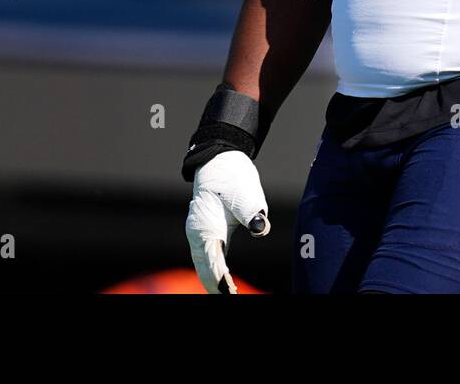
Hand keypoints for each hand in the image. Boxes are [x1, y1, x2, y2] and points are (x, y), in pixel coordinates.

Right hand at [185, 150, 269, 292]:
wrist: (220, 162)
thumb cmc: (232, 177)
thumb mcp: (246, 192)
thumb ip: (252, 212)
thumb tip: (261, 228)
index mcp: (207, 225)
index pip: (213, 259)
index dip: (220, 278)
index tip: (228, 291)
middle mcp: (199, 233)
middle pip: (205, 267)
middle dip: (216, 285)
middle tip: (231, 296)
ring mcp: (200, 234)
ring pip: (204, 265)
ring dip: (214, 282)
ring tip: (228, 294)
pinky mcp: (207, 234)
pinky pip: (208, 258)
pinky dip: (214, 273)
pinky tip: (223, 284)